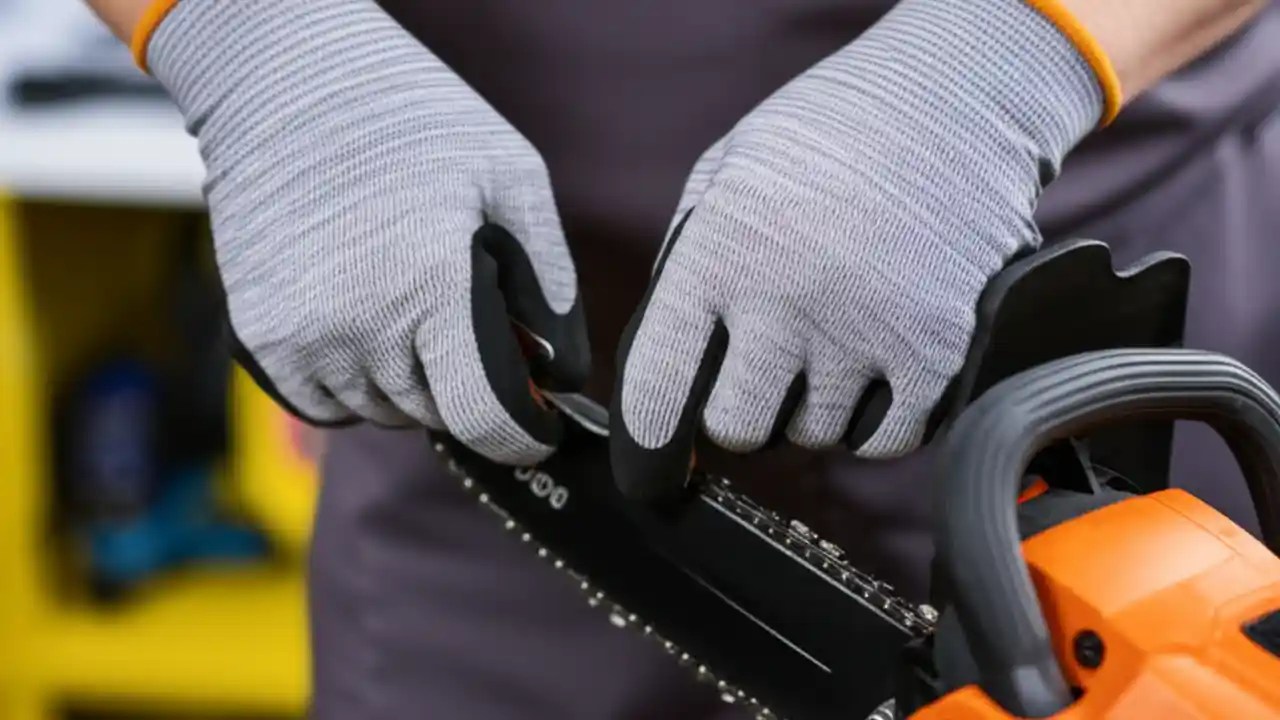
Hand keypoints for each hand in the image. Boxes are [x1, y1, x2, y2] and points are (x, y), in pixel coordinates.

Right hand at [147, 0, 587, 464]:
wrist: (285, 83)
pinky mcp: (259, 337)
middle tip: (464, 319)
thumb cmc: (412, 121)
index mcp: (432, 286)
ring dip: (409, 383)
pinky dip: (354, 386)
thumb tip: (562, 372)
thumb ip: (550, 280)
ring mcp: (301, 338)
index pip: (483, 417)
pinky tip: (365, 324)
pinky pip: (323, 406)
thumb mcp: (511, 177)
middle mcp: (360, 327)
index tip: (535, 424)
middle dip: (465, 385)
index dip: (520, 432)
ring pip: (381, 413)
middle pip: (435, 415)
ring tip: (409, 304)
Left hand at [611, 0, 1105, 501]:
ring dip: (811, 409)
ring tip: (830, 345)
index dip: (647, 438)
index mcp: (718, 255)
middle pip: (737, 429)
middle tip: (758, 377)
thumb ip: (688, 260)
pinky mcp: (936, 353)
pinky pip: (886, 440)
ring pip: (813, 436)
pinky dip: (874, 422)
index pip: (659, 386)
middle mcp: (785, 303)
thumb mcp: (725, 173)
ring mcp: (864, 333)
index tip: (650, 462)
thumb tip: (667, 351)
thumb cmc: (828, 133)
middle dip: (739, 414)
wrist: (954, 101)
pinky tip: (874, 375)